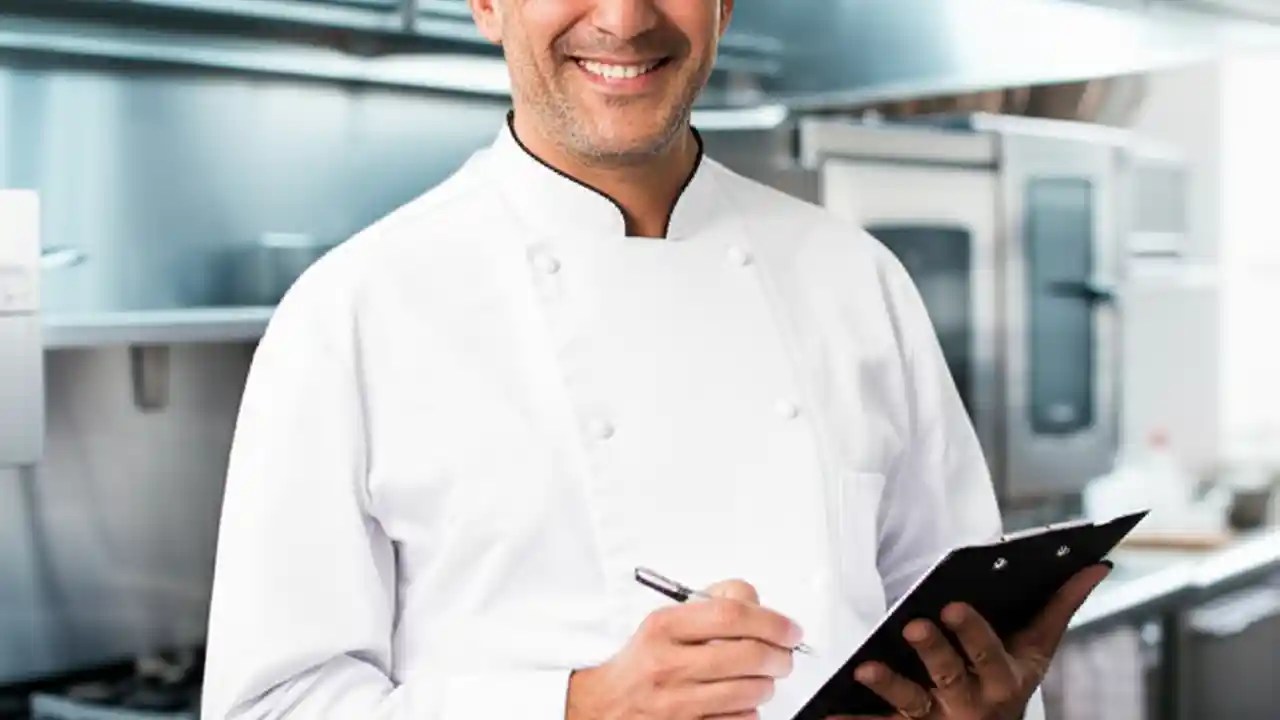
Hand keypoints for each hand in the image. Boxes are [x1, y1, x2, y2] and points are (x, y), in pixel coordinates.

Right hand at [566, 579, 803, 719]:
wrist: (604, 708)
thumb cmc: (642, 664)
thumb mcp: (663, 623)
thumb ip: (709, 606)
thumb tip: (756, 603)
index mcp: (662, 629)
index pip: (731, 614)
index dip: (771, 620)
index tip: (789, 628)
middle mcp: (668, 665)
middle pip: (749, 654)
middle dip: (781, 655)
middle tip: (785, 654)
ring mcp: (677, 704)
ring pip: (752, 690)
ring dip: (767, 683)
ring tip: (760, 678)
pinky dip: (750, 710)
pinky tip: (738, 702)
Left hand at [832, 563, 1111, 719]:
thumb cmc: (1010, 682)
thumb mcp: (1037, 653)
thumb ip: (1061, 607)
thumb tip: (1096, 564)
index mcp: (1005, 678)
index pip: (989, 654)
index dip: (972, 632)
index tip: (952, 605)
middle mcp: (972, 703)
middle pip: (949, 675)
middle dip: (934, 651)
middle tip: (912, 625)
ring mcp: (936, 719)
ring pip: (911, 702)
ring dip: (888, 686)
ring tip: (864, 668)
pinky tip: (825, 712)